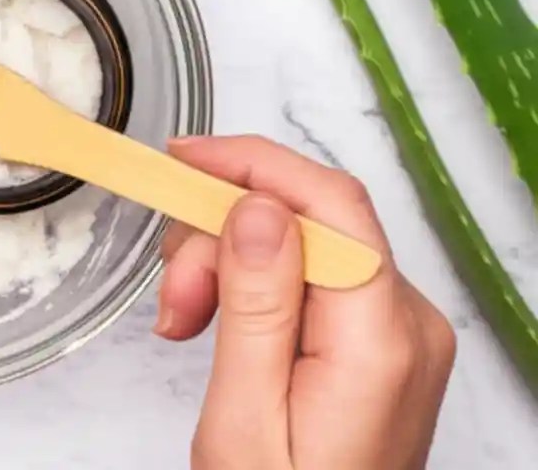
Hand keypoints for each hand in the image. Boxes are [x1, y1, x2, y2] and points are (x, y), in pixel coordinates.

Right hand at [155, 136, 455, 469]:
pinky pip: (313, 278)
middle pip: (310, 221)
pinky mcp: (381, 342)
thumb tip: (257, 207)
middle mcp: (407, 324)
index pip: (328, 204)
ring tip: (184, 323)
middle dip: (223, 237)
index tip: (180, 162)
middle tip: (172, 303)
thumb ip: (256, 307)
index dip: (251, 165)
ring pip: (304, 245)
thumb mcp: (243, 418)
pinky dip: (256, 287)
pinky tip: (218, 324)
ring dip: (231, 264)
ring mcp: (400, 333)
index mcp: (379, 340)